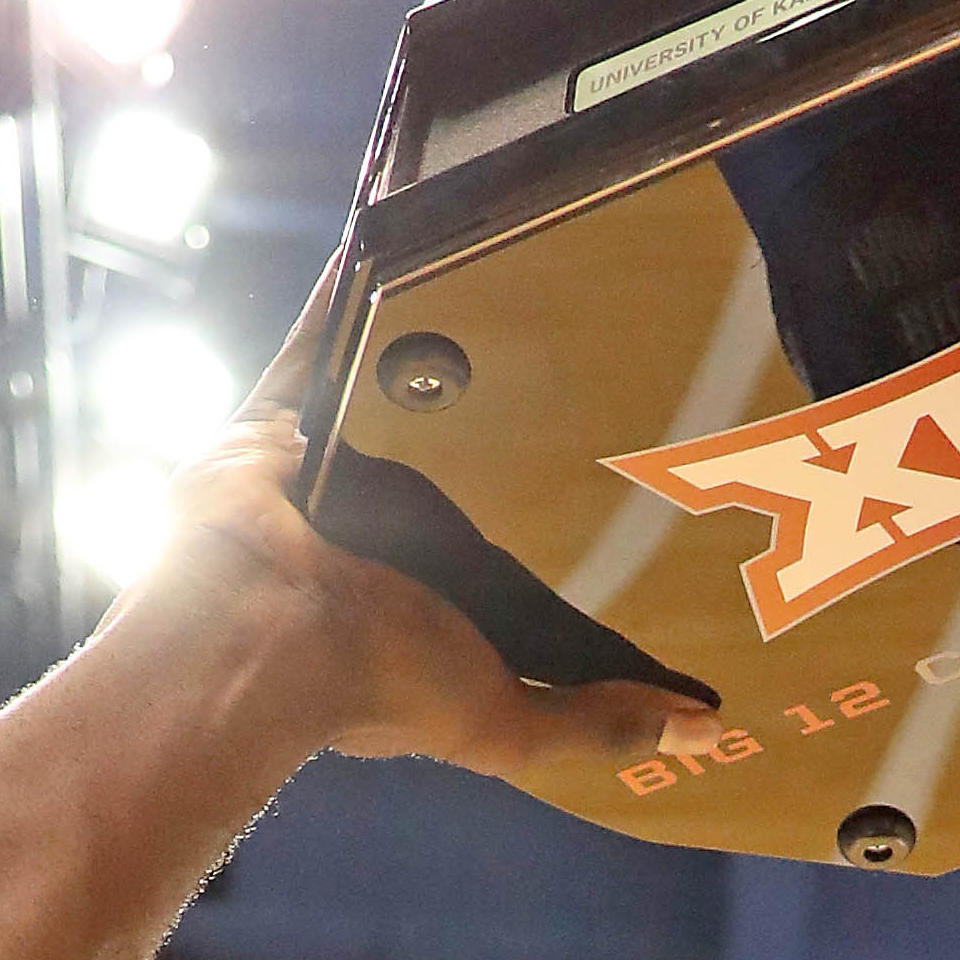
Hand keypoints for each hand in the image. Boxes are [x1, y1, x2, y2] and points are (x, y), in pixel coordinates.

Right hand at [114, 277, 730, 787]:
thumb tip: (705, 734)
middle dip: (501, 403)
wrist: (254, 640)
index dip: (555, 500)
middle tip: (586, 341)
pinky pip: (320, 334)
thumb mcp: (505, 719)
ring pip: (389, 385)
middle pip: (449, 449)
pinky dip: (346, 284)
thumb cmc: (372, 683)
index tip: (633, 462)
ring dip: (433, 336)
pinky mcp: (279, 413)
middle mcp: (375, 522)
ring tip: (509, 260)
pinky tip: (396, 226)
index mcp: (426, 586)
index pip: (504, 535)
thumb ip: (597, 722)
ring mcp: (323, 463)